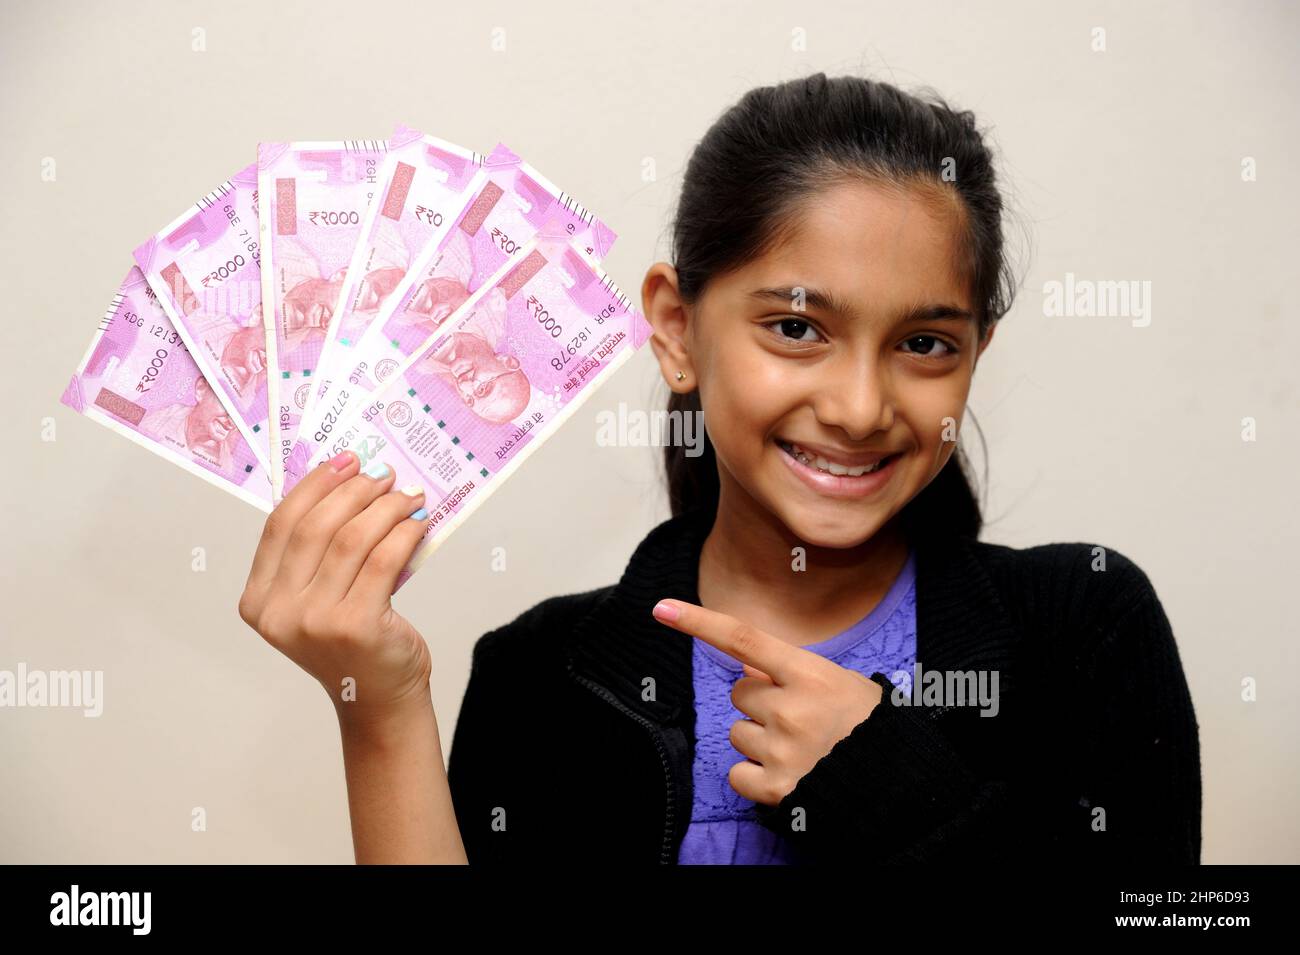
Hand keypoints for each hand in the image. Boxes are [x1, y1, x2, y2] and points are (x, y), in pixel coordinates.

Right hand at [238, 451, 432, 722]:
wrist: (376, 697)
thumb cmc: (352, 641)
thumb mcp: (318, 597)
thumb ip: (320, 553)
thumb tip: (352, 482)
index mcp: (259, 601)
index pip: (281, 525)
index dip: (315, 486)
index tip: (346, 461)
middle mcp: (279, 612)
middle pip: (316, 527)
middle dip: (355, 491)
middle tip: (385, 475)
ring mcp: (315, 622)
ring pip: (353, 539)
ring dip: (386, 509)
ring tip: (408, 497)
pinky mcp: (356, 626)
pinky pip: (383, 561)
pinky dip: (403, 535)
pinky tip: (418, 525)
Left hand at [651, 599, 884, 805]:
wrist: (896, 782)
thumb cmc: (868, 725)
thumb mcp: (838, 682)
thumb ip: (790, 670)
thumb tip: (745, 661)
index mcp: (811, 675)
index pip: (744, 639)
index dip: (699, 622)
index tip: (662, 609)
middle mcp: (792, 709)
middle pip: (741, 691)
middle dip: (762, 702)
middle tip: (799, 717)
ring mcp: (782, 750)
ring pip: (737, 732)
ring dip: (759, 738)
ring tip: (799, 747)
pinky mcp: (776, 788)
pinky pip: (737, 772)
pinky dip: (754, 775)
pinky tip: (785, 773)